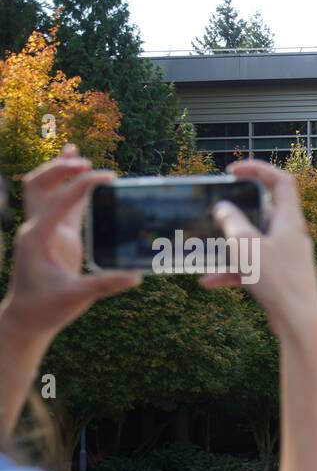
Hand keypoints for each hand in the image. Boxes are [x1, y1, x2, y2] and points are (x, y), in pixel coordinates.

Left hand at [0, 146, 139, 342]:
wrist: (27, 318)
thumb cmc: (45, 308)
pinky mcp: (57, 238)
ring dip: (60, 171)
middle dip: (59, 169)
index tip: (107, 177)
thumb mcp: (76, 297)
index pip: (59, 201)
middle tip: (84, 161)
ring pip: (46, 190)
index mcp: (38, 237)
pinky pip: (61, 205)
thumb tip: (136, 276)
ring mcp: (46, 231)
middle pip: (39, 185)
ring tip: (76, 152)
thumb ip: (105, 284)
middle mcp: (38, 228)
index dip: (82, 185)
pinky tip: (82, 177)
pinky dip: (70, 189)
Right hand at [201, 159, 316, 338]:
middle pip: (264, 212)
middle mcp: (291, 236)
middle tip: (215, 210)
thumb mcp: (246, 244)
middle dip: (237, 211)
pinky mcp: (279, 278)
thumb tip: (223, 208)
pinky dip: (232, 272)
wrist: (299, 323)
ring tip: (205, 248)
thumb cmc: (277, 280)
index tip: (232, 172)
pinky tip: (208, 282)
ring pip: (254, 243)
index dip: (258, 169)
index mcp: (290, 220)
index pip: (281, 181)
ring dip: (229, 246)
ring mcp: (286, 257)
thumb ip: (231, 221)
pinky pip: (252, 268)